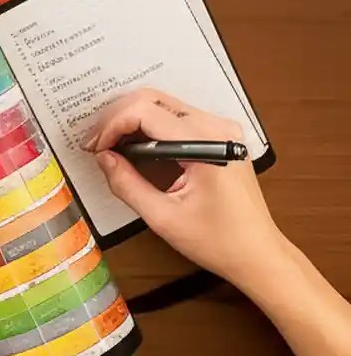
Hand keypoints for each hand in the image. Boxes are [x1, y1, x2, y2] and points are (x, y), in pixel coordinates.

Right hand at [86, 89, 285, 283]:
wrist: (260, 255)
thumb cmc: (218, 241)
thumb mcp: (162, 217)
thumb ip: (126, 183)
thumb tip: (102, 157)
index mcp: (205, 142)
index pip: (144, 111)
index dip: (112, 125)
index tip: (95, 148)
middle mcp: (215, 127)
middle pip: (152, 100)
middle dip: (117, 118)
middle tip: (97, 145)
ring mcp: (220, 130)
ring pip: (162, 105)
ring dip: (131, 121)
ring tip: (111, 148)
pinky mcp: (219, 137)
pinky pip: (176, 119)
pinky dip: (149, 128)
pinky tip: (135, 149)